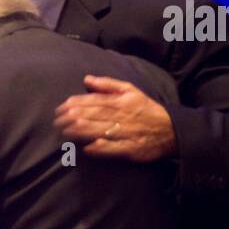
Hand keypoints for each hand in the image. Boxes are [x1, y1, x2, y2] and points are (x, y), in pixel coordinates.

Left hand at [54, 75, 177, 161]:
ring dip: (80, 132)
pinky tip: (86, 148)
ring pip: (99, 131)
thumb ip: (108, 84)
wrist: (172, 130)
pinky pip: (113, 149)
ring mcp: (126, 133)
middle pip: (93, 115)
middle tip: (56, 121)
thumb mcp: (131, 91)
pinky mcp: (131, 149)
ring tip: (64, 132)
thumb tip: (87, 78)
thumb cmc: (146, 109)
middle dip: (72, 118)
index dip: (76, 104)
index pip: (94, 101)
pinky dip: (100, 148)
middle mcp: (121, 116)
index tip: (61, 107)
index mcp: (120, 102)